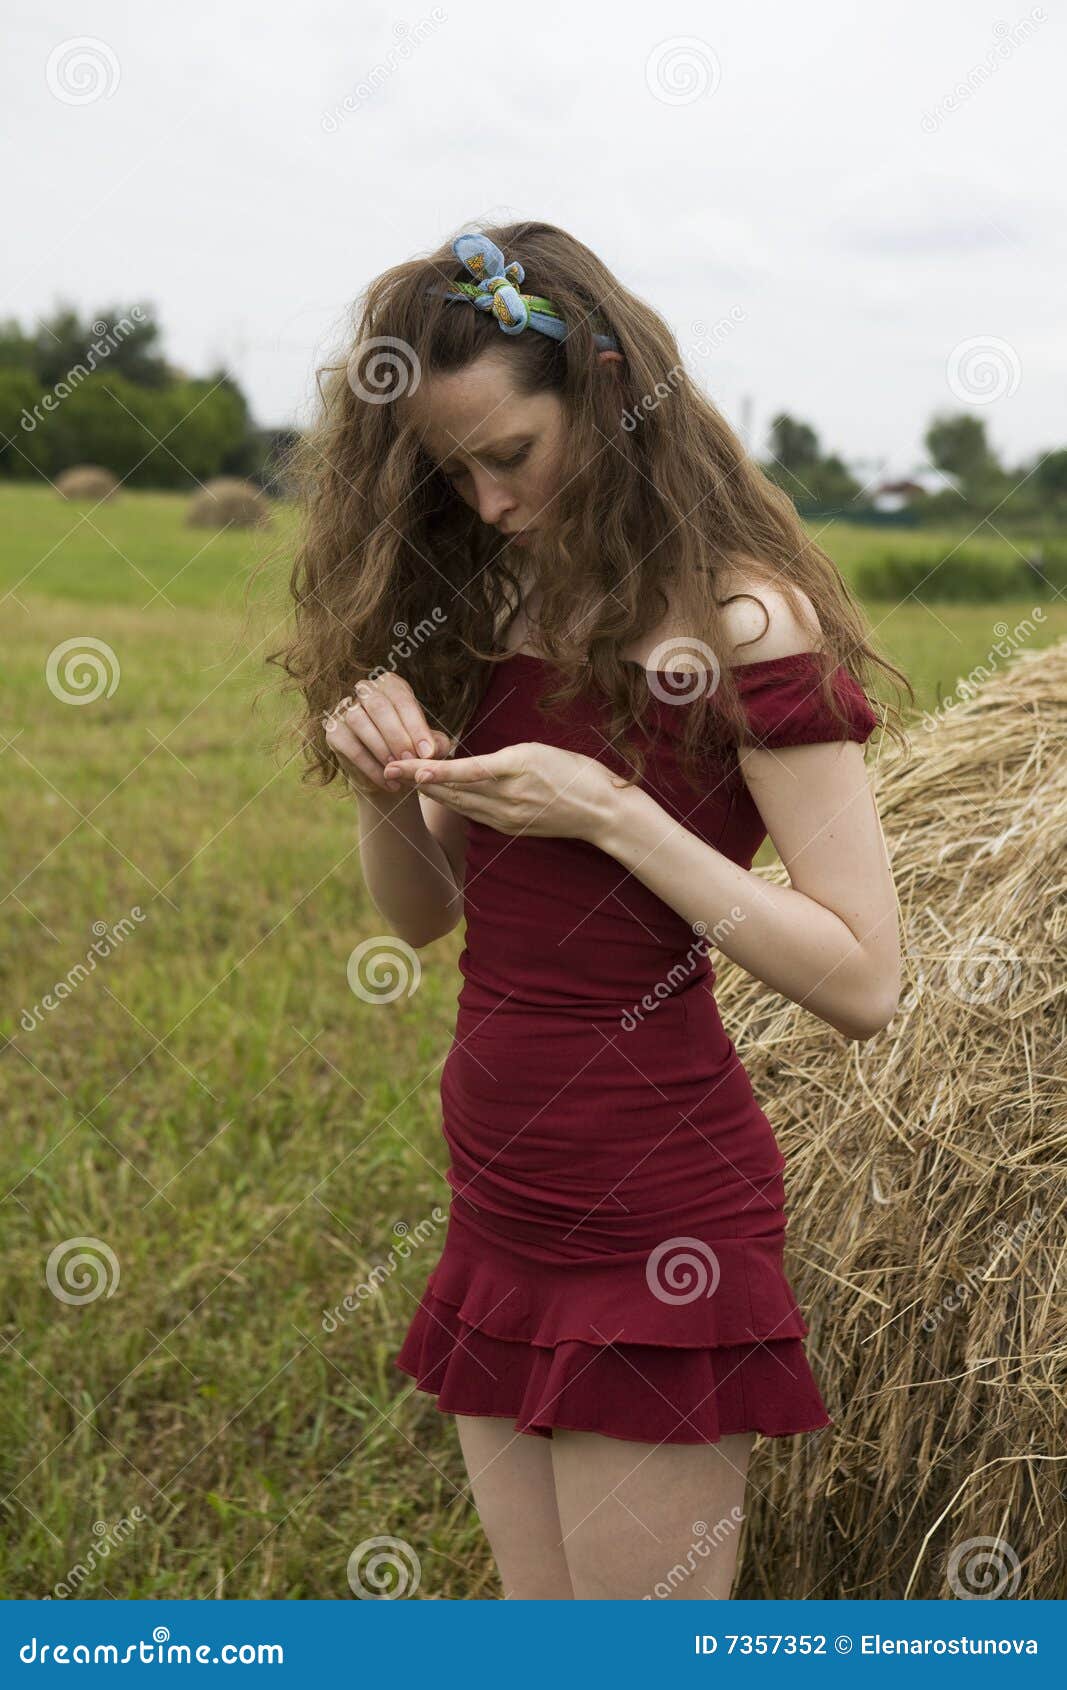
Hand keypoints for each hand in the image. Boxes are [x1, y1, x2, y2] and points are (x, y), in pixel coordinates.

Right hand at [323, 672, 454, 796]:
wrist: (389, 774)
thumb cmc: (411, 751)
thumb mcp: (428, 746)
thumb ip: (435, 743)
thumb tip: (433, 748)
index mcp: (391, 685)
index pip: (402, 699)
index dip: (416, 726)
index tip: (428, 752)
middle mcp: (366, 690)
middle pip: (378, 706)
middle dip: (397, 736)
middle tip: (411, 761)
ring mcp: (345, 708)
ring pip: (358, 721)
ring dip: (381, 748)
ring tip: (399, 770)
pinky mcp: (333, 730)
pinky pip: (349, 746)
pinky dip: (369, 766)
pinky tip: (387, 781)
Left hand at [381, 740, 628, 840]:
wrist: (599, 810)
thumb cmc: (573, 771)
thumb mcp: (536, 751)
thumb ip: (502, 759)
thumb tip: (470, 765)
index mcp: (516, 768)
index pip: (466, 770)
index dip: (436, 771)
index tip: (409, 768)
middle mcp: (507, 796)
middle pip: (454, 789)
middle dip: (418, 779)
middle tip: (388, 769)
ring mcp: (506, 816)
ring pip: (459, 804)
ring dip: (430, 793)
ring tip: (402, 780)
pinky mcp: (508, 828)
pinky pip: (473, 814)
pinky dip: (453, 802)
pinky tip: (435, 795)